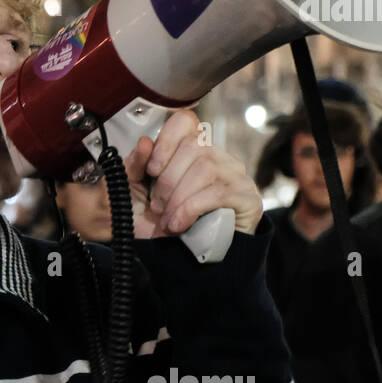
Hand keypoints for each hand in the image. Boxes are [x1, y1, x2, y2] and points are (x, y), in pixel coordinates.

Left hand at [120, 109, 262, 237]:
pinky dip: (191, 209)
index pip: (186, 122)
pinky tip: (179, 224)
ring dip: (178, 197)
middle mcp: (217, 157)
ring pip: (206, 168)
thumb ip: (134, 166)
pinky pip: (218, 193)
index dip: (166, 140)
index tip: (151, 169)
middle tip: (156, 206)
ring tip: (166, 219)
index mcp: (190, 151)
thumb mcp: (136, 193)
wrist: (181, 261)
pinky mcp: (247, 197)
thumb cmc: (158, 222)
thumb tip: (145, 141)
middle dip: (167, 180)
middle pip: (194, 146)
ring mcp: (235, 175)